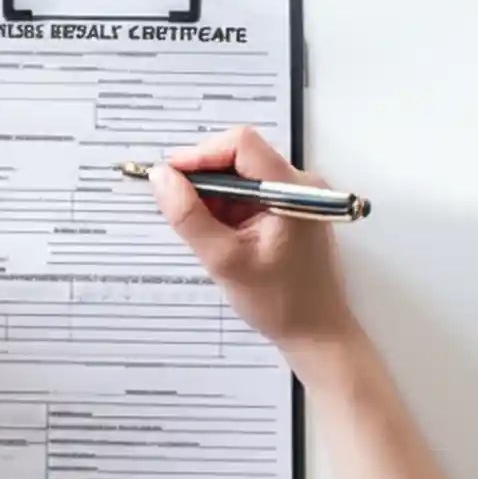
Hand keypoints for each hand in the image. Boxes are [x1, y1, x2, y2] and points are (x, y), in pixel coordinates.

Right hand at [148, 127, 359, 374]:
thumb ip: (189, 216)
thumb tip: (160, 177)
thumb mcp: (225, 260)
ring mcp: (295, 195)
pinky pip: (249, 194)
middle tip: (179, 209)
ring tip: (204, 233)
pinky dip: (226, 209)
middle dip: (203, 179)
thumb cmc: (280, 302)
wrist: (318, 334)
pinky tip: (220, 236)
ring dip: (213, 197)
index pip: (240, 144)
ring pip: (241, 176)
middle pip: (239, 157)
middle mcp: (299, 182)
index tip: (170, 177)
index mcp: (291, 188)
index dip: (201, 154)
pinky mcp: (289, 209)